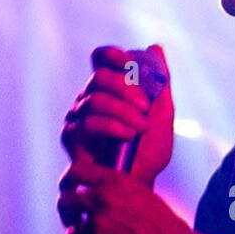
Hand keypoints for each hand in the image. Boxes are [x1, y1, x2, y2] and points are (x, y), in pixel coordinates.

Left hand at [57, 159, 194, 233]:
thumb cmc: (164, 227)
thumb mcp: (142, 194)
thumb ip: (115, 188)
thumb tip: (92, 189)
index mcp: (115, 183)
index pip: (75, 171)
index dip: (68, 183)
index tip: (71, 193)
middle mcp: (103, 201)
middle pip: (64, 202)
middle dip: (69, 215)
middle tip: (79, 226)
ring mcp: (97, 227)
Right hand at [60, 44, 173, 187]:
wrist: (140, 186)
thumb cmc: (150, 152)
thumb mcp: (163, 115)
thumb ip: (160, 83)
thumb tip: (155, 47)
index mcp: (109, 89)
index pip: (101, 59)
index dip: (112, 55)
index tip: (128, 61)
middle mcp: (89, 99)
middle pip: (98, 77)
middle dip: (125, 88)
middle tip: (145, 106)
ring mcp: (77, 117)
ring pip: (94, 99)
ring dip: (122, 111)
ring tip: (142, 128)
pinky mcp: (71, 138)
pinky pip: (86, 123)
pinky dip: (111, 126)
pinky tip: (127, 135)